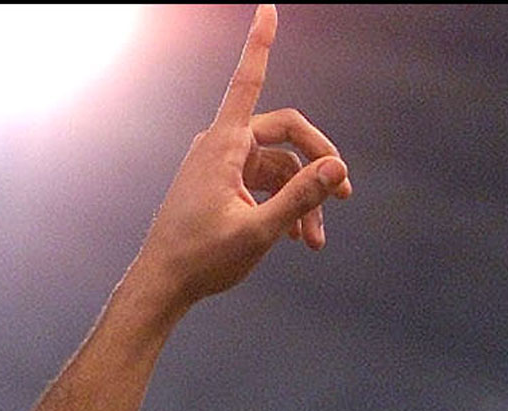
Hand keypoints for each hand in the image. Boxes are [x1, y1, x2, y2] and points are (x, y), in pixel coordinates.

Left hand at [132, 4, 351, 312]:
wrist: (161, 286)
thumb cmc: (199, 259)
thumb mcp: (257, 231)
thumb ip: (300, 198)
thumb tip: (338, 169)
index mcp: (223, 145)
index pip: (247, 81)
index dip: (260, 44)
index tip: (267, 7)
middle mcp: (220, 147)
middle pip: (285, 135)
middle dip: (317, 167)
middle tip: (346, 196)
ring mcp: (220, 166)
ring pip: (277, 167)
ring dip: (301, 198)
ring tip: (314, 240)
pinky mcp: (222, 185)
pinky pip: (263, 183)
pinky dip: (283, 204)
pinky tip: (297, 237)